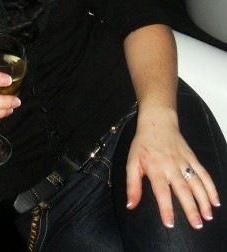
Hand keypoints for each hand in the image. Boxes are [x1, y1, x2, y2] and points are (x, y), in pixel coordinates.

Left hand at [126, 107, 220, 228]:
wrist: (157, 122)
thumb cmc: (142, 144)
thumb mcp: (131, 162)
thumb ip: (132, 185)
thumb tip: (130, 205)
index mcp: (155, 168)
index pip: (161, 191)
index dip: (166, 208)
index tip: (170, 224)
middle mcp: (171, 166)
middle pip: (182, 189)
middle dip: (190, 208)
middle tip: (197, 225)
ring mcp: (184, 162)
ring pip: (196, 183)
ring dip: (203, 200)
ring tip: (207, 217)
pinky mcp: (192, 158)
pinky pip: (204, 173)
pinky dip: (211, 187)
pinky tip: (215, 201)